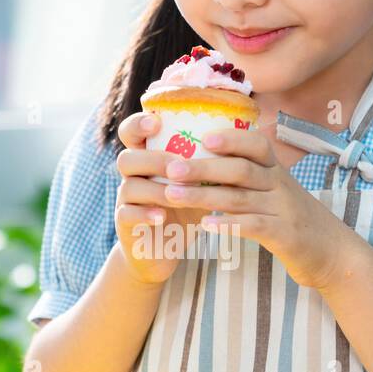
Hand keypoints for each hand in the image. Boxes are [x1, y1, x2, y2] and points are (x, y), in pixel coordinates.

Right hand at [114, 111, 207, 286]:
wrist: (164, 250)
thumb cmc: (186, 209)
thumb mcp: (198, 183)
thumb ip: (209, 161)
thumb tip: (247, 132)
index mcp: (148, 158)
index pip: (132, 132)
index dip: (138, 123)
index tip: (156, 121)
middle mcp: (133, 177)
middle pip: (127, 157)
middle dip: (154, 159)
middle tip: (178, 164)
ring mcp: (126, 200)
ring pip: (129, 186)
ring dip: (156, 188)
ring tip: (177, 194)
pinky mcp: (125, 225)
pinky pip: (127, 214)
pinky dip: (145, 214)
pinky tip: (162, 216)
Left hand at [161, 124, 346, 291]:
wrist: (334, 253)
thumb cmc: (297, 221)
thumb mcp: (279, 193)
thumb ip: (252, 179)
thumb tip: (211, 165)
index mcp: (278, 172)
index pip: (257, 144)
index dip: (231, 138)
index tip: (203, 137)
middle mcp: (282, 186)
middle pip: (240, 169)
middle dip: (203, 168)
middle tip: (171, 168)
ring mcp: (284, 210)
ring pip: (239, 198)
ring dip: (203, 195)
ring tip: (173, 194)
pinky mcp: (285, 236)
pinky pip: (253, 226)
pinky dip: (227, 224)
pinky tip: (205, 225)